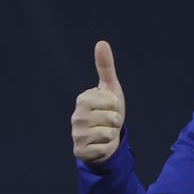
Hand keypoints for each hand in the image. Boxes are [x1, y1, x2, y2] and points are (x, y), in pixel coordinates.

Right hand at [71, 41, 124, 165]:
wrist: (104, 140)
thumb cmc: (108, 112)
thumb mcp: (110, 90)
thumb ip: (106, 68)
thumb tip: (102, 42)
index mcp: (83, 99)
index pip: (112, 101)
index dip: (117, 107)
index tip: (110, 108)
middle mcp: (76, 116)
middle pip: (112, 118)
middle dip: (116, 122)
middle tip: (108, 123)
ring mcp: (76, 134)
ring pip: (108, 134)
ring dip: (112, 135)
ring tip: (104, 133)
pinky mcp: (80, 151)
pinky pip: (103, 148)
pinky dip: (106, 148)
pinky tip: (100, 145)